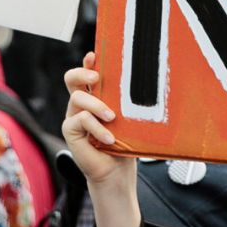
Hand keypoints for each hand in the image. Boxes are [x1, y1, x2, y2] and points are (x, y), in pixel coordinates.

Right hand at [63, 52, 140, 226]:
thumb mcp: (132, 119)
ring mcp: (74, 117)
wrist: (117, 173)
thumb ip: (132, 104)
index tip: (95, 54)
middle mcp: (83, 104)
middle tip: (98, 76)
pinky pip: (80, 120)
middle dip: (83, 72)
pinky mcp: (70, 132)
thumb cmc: (127, 144)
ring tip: (112, 118)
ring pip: (78, 98)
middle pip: (71, 79)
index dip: (89, 62)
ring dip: (97, 105)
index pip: (89, 74)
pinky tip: (110, 138)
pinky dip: (97, 128)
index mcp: (98, 97)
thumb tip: (155, 86)